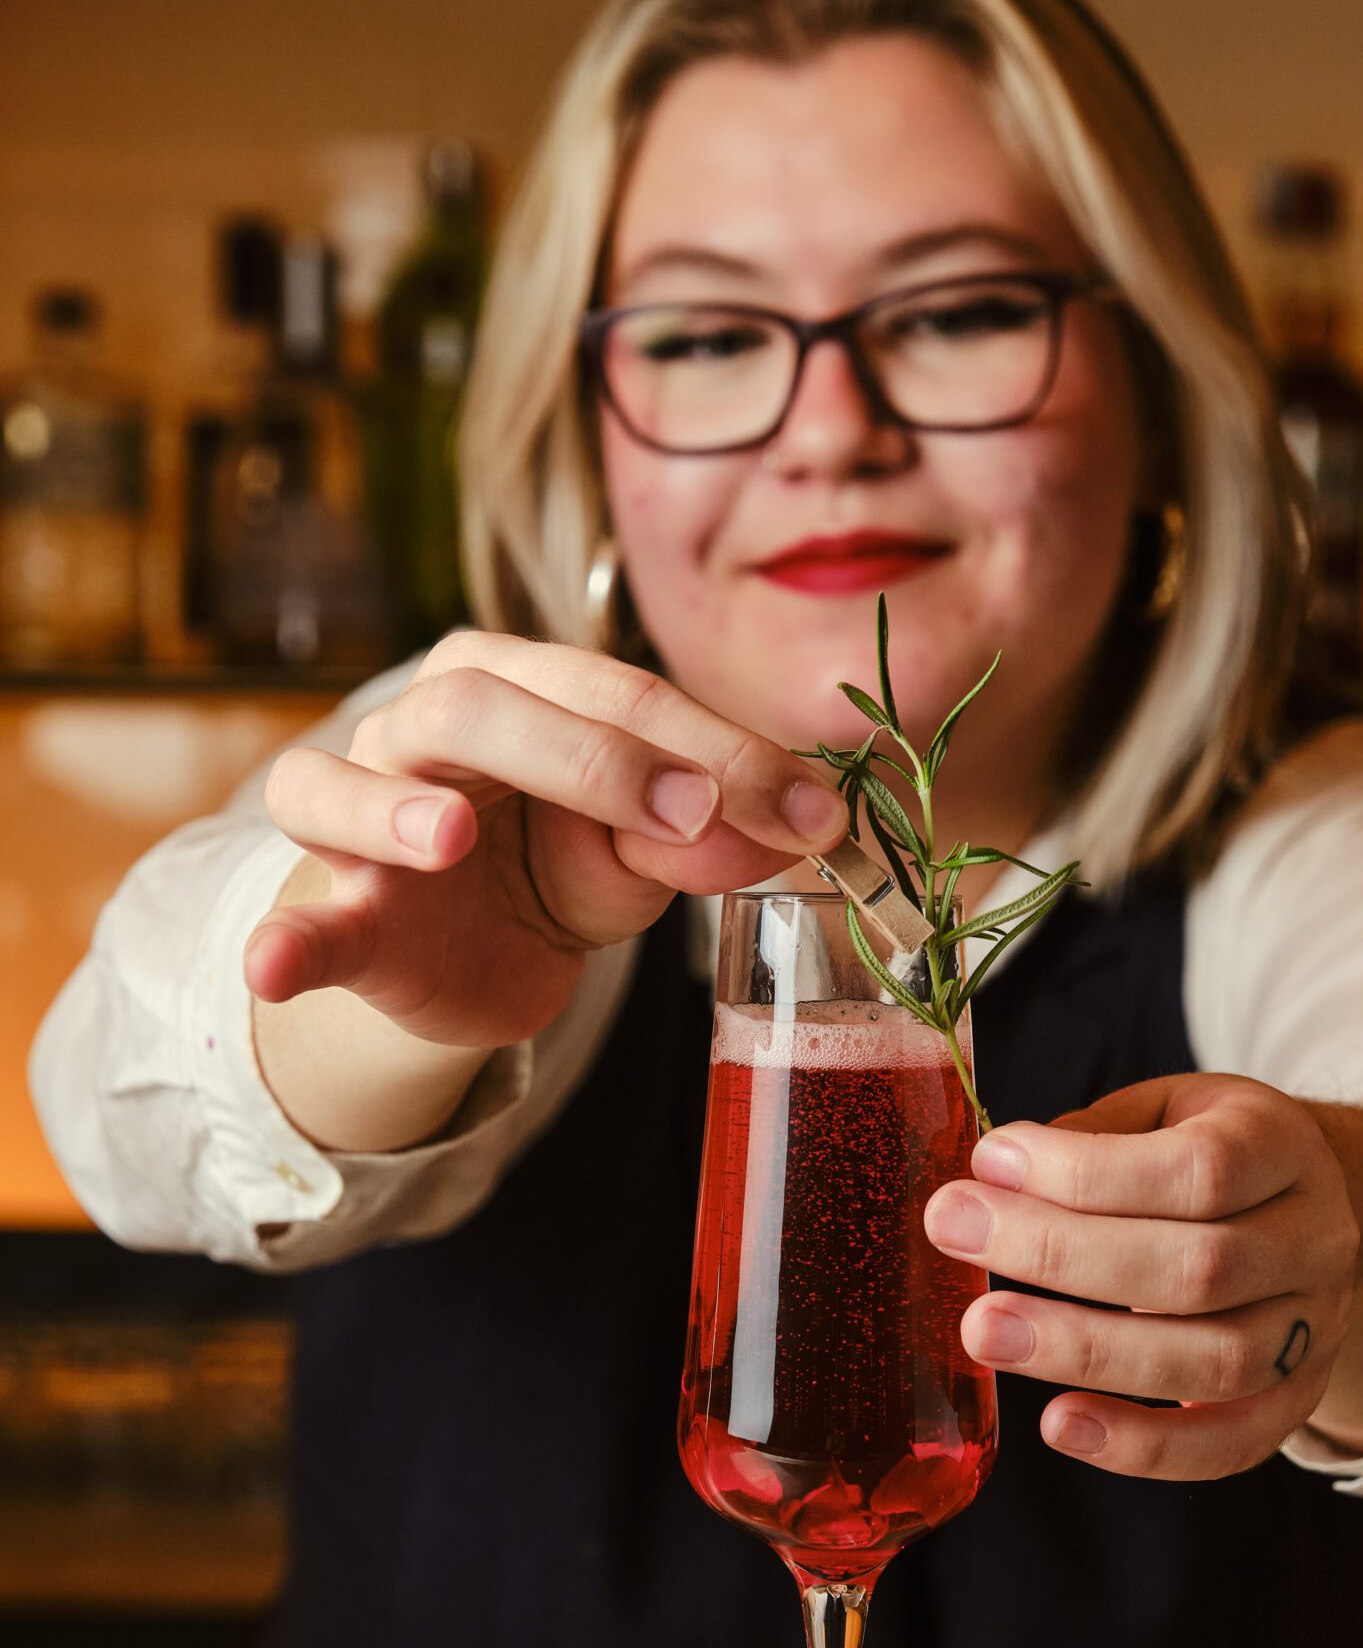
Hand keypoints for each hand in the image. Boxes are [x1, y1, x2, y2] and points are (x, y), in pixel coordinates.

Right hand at [244, 630, 847, 1050]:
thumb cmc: (560, 864)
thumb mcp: (647, 850)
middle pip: (480, 707)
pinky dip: (284, 943)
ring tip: (449, 837)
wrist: (476, 956)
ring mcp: (360, 816)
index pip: (613, 694)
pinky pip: (297, 924)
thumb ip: (704, 837)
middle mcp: (419, 726)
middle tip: (685, 815)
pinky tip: (274, 965)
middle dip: (592, 759)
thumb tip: (786, 831)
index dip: (714, 749)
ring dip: (394, 805)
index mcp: (514, 683)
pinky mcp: (338, 915)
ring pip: (345, 780)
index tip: (803, 810)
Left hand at [922, 1073, 1360, 1479]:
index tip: (992, 1161)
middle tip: (952, 1231)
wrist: (1309, 1215)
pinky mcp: (1293, 1401)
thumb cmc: (1208, 1153)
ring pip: (1214, 1361)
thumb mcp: (1167, 1111)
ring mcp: (1315, 1330)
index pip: (1201, 1169)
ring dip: (1088, 1352)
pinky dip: (1144, 1447)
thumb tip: (998, 1176)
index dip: (1088, 1173)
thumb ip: (1093, 1137)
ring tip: (986, 1333)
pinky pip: (1231, 1444)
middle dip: (1062, 1254)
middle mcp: (1316, 1242)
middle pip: (1200, 1268)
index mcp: (1284, 1148)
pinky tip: (1059, 1424)